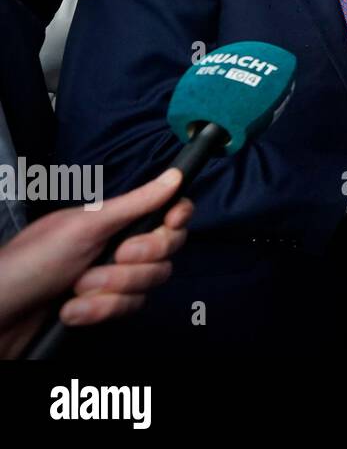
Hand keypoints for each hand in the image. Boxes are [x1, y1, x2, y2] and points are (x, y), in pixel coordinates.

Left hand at [0, 167, 191, 357]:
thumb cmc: (30, 263)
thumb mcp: (84, 226)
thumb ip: (135, 203)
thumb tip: (175, 175)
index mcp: (114, 220)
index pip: (167, 212)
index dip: (177, 216)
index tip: (171, 222)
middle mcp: (119, 246)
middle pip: (167, 250)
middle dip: (137, 261)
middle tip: (112, 257)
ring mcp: (114, 278)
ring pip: (149, 283)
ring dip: (111, 289)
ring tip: (75, 290)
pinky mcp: (107, 307)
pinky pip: (129, 308)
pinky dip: (99, 310)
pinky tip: (71, 311)